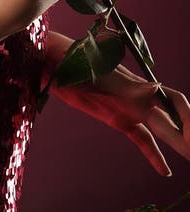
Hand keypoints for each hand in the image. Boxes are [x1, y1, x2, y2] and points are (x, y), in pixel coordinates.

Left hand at [49, 59, 189, 176]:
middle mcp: (140, 97)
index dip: (187, 118)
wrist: (54, 63)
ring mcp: (129, 109)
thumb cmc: (76, 62)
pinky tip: (165, 170)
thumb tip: (155, 89)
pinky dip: (154, 154)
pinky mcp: (119, 119)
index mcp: (139, 86)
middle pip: (171, 119)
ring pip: (161, 130)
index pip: (173, 101)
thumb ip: (128, 85)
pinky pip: (142, 138)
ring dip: (177, 145)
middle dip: (187, 136)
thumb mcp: (100, 72)